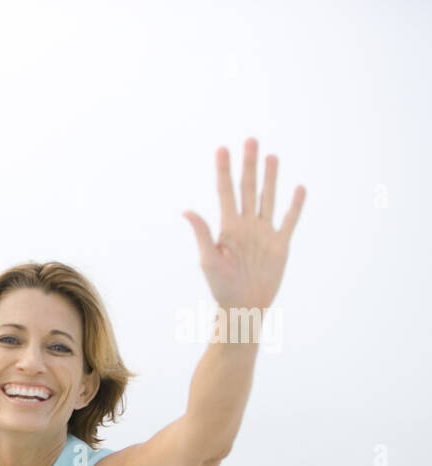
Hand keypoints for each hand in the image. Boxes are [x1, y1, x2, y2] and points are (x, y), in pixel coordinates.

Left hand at [183, 139, 304, 310]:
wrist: (244, 306)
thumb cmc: (221, 287)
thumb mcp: (209, 260)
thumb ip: (202, 234)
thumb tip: (186, 211)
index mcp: (228, 227)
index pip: (226, 192)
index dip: (224, 170)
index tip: (222, 148)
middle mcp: (246, 225)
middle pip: (248, 188)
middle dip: (249, 165)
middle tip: (251, 140)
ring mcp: (264, 233)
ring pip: (268, 198)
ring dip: (270, 178)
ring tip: (272, 156)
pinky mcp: (280, 244)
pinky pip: (289, 220)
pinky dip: (295, 205)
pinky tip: (298, 188)